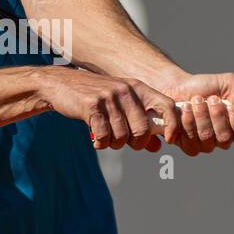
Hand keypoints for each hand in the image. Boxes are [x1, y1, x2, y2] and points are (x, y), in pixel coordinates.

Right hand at [39, 68, 181, 151]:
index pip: (167, 105)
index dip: (173, 125)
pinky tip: (95, 139)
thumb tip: (157, 148)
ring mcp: (109, 96)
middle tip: (122, 143)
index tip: (170, 140)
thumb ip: (139, 125)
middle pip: (142, 130)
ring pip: (122, 136)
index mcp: (138, 88)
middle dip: (134, 143)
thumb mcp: (119, 106)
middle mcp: (126, 90)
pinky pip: (104, 136)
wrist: (60, 84)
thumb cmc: (94, 99)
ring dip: (113, 144)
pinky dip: (100, 143)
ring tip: (105, 138)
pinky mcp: (92, 105)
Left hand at [153, 70, 233, 155]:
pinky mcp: (188, 145)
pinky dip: (186, 122)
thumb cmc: (206, 86)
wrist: (179, 86)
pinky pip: (189, 142)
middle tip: (210, 98)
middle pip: (225, 139)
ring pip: (206, 138)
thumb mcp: (229, 84)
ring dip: (200, 115)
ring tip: (195, 100)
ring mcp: (205, 144)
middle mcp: (222, 139)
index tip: (228, 106)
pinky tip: (185, 109)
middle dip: (216, 115)